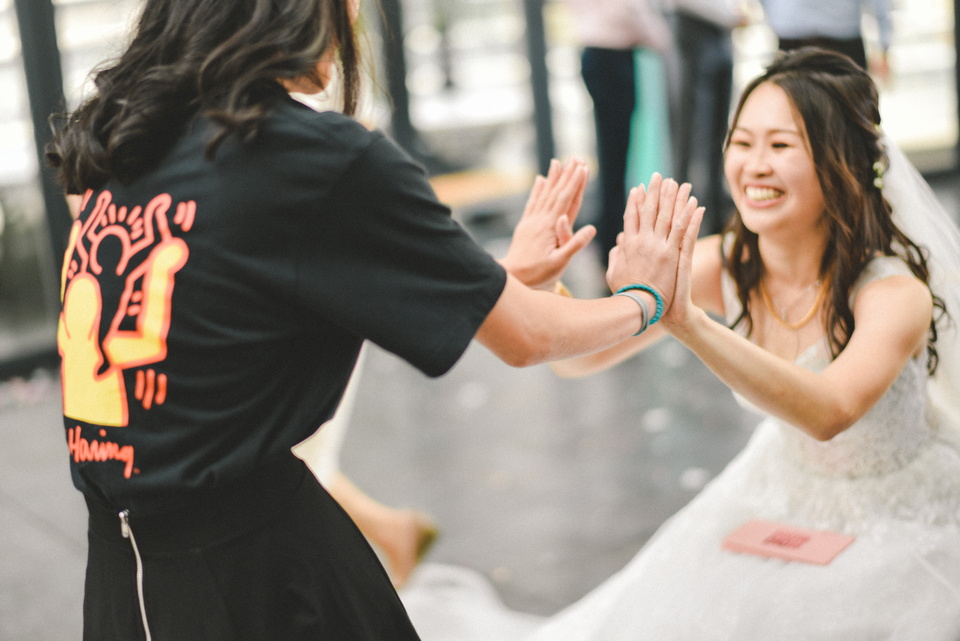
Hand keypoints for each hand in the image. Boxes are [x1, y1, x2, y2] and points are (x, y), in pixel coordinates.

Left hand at [500, 158, 594, 288]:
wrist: (511, 277)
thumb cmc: (537, 274)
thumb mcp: (559, 263)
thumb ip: (574, 244)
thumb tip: (591, 228)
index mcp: (551, 227)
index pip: (567, 200)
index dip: (576, 184)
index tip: (583, 168)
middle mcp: (541, 220)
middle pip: (556, 192)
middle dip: (567, 175)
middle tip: (576, 157)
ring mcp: (531, 221)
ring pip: (544, 194)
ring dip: (553, 177)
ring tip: (558, 161)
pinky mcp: (525, 225)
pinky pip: (532, 203)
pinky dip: (538, 190)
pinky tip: (540, 179)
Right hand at [606, 173, 701, 312]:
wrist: (639, 306)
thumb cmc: (625, 293)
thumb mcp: (613, 273)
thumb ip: (615, 256)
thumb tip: (618, 243)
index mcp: (627, 244)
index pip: (631, 216)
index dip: (635, 201)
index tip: (638, 188)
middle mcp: (642, 241)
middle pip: (650, 210)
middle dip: (655, 192)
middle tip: (660, 176)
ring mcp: (658, 246)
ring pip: (667, 216)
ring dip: (674, 197)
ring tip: (680, 183)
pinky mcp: (672, 254)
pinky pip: (682, 230)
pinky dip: (689, 215)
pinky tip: (695, 204)